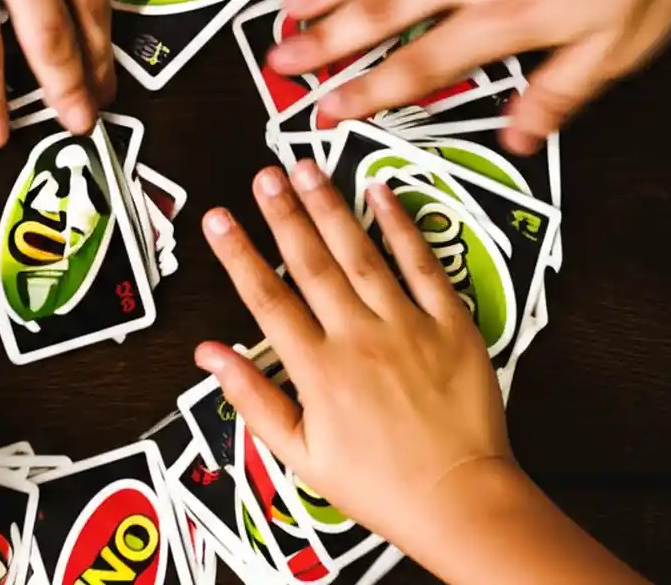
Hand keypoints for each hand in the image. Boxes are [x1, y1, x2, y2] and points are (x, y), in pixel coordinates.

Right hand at [194, 161, 510, 544]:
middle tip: (264, 174)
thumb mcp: (300, 454)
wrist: (460, 500)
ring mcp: (406, 326)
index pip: (266, 299)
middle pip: (310, 263)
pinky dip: (401, 226)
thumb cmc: (380, 485)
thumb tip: (210, 355)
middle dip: (282, 214)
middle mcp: (358, 338)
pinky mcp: (450, 324)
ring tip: (307, 169)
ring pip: (360, 253)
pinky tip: (381, 193)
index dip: (238, 254)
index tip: (219, 219)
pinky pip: (422, 264)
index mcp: (318, 371)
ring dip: (330, 207)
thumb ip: (253, 398)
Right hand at [268, 0, 670, 154]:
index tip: (328, 110)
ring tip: (288, 8)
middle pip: (379, 10)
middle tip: (280, 61)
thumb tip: (520, 135)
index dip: (365, 93)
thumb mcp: (623, 41)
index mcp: (508, 14)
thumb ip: (561, 92)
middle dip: (322, 41)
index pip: (417, 66)